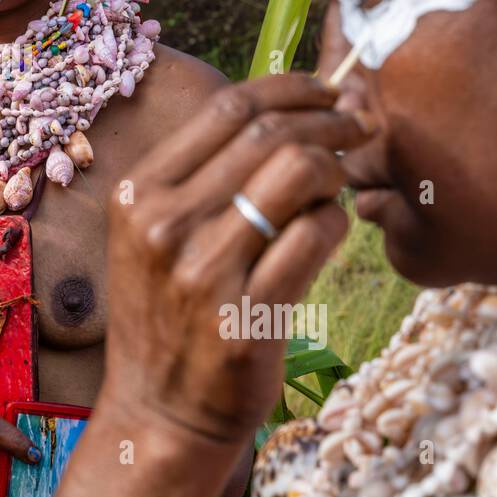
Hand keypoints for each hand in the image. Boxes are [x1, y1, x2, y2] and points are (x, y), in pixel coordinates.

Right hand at [99, 73, 373, 452]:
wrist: (158, 408)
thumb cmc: (166, 310)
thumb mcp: (153, 234)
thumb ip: (201, 175)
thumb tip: (283, 109)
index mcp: (138, 194)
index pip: (227, 109)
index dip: (289, 88)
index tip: (326, 89)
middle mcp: (163, 226)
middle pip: (269, 133)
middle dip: (329, 118)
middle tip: (358, 124)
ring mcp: (202, 273)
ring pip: (298, 175)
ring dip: (335, 167)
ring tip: (340, 181)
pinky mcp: (245, 318)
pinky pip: (315, 236)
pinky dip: (335, 222)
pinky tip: (329, 229)